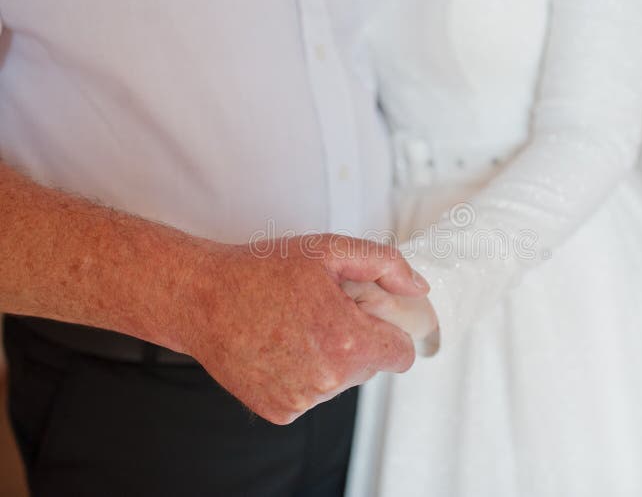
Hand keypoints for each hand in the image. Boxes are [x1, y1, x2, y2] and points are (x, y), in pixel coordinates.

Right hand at [180, 234, 427, 423]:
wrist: (202, 298)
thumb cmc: (263, 271)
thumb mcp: (328, 250)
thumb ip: (384, 265)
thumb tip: (419, 288)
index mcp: (348, 340)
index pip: (401, 354)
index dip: (389, 332)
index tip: (369, 319)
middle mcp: (328, 379)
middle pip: (370, 368)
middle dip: (356, 342)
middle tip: (322, 314)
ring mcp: (302, 399)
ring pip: (340, 384)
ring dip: (329, 360)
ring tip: (295, 329)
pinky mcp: (279, 411)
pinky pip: (310, 397)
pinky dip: (301, 377)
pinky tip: (278, 349)